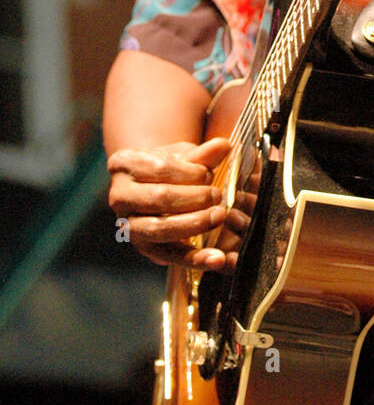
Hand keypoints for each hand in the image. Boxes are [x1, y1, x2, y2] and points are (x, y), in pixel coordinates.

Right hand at [107, 138, 245, 270]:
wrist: (158, 188)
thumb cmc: (172, 166)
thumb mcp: (185, 156)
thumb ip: (203, 154)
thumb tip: (224, 145)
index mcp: (123, 164)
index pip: (159, 168)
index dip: (189, 172)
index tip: (209, 173)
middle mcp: (119, 196)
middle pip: (158, 198)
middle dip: (193, 198)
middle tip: (218, 195)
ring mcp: (129, 225)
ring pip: (160, 229)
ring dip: (194, 224)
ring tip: (220, 216)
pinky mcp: (146, 248)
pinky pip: (171, 256)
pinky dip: (196, 259)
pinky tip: (219, 259)